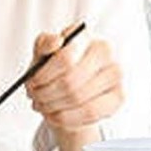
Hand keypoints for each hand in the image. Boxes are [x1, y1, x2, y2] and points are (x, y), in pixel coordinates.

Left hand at [25, 24, 122, 150]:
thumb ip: (44, 44)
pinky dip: (66, 117)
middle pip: (70, 80)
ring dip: (53, 106)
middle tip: (34, 99)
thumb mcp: (42, 54)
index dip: (45, 74)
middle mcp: (104, 49)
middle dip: (46, 93)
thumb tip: (56, 42)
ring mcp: (114, 72)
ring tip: (41, 106)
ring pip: (78, 97)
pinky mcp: (119, 95)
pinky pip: (90, 112)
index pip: (65, 56)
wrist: (69, 88)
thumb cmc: (53, 68)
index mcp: (83, 33)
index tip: (32, 82)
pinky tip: (54, 115)